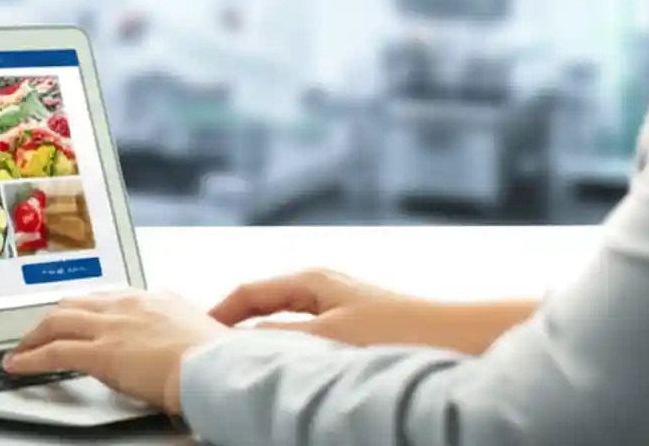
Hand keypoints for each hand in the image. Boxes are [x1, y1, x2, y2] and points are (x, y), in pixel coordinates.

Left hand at [1, 290, 228, 412]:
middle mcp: (129, 304)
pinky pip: (53, 352)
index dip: (90, 310)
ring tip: (22, 348)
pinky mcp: (100, 352)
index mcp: (155, 299)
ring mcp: (112, 325)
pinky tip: (17, 365)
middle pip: (77, 303)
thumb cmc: (216, 358)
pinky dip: (30, 358)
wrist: (214, 366)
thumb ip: (180, 335)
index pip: (111, 299)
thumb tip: (179, 347)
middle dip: (55, 317)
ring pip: (58, 321)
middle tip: (41, 331)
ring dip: (35, 335)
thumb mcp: (201, 333)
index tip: (81, 318)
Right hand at [210, 268, 437, 346]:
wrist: (454, 337)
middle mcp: (323, 285)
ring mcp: (339, 304)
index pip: (249, 291)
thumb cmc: (398, 330)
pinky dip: (287, 349)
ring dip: (263, 341)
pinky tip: (287, 370)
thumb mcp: (327, 337)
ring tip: (243, 363)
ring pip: (284, 323)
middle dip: (236, 326)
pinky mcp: (353, 324)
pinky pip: (304, 334)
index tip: (194, 333)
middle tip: (211, 350)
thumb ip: (280, 341)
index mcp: (312, 279)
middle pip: (264, 304)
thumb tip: (238, 345)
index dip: (219, 313)